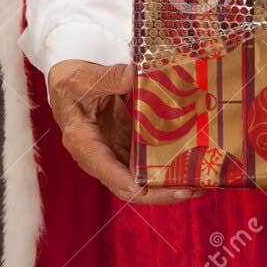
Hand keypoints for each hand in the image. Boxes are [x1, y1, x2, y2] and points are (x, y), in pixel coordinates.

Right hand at [46, 59, 201, 203]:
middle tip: (191, 189)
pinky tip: (189, 162)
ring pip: (140, 179)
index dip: (131, 184)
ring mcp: (114, 153)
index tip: (155, 188)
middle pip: (129, 186)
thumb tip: (134, 74)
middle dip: (160, 193)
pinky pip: (146, 162)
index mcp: (84, 144)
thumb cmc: (70, 82)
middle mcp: (100, 157)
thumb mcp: (83, 79)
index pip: (108, 172)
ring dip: (167, 183)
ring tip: (198, 181)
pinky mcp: (126, 145)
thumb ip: (110, 78)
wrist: (68, 82)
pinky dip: (165, 165)